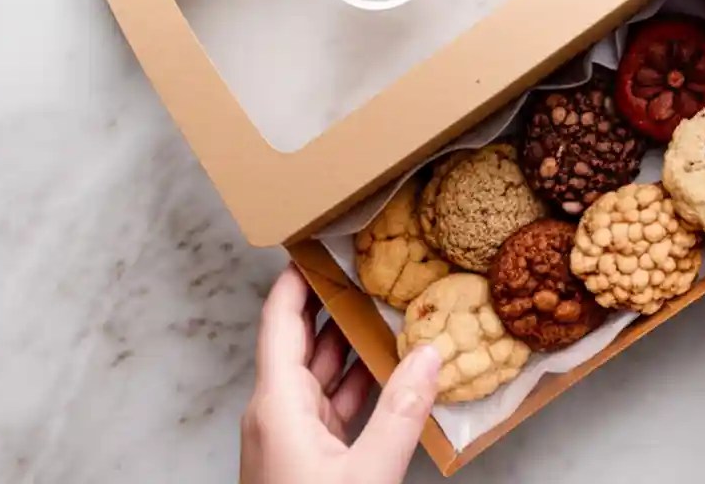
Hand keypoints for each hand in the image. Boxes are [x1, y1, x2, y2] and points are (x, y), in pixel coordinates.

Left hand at [241, 265, 441, 483]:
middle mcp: (275, 411)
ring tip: (385, 307)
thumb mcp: (368, 472)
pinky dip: (355, 380)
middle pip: (299, 339)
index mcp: (277, 404)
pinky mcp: (306, 453)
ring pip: (317, 370)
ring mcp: (289, 433)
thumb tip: (428, 354)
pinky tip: (387, 368)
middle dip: (331, 300)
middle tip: (366, 265)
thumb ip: (400, 412)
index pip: (280, 320)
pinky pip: (329, 401)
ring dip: (349, 340)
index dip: (297, 278)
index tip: (321, 243)